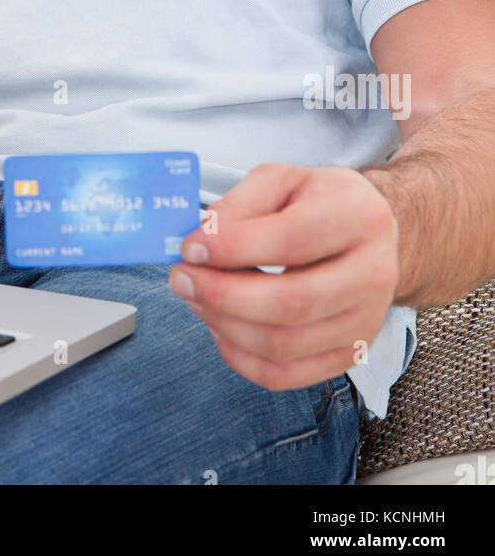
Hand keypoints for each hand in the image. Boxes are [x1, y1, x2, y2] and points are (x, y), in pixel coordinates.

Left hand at [167, 162, 398, 389]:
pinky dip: (241, 357)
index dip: (234, 247)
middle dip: (222, 295)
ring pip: (284, 345)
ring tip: (197, 298)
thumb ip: (240, 204)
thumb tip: (202, 241)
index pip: (293, 240)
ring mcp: (365, 321)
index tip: (191, 247)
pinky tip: (221, 326)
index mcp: (359, 217)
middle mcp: (373, 274)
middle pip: (292, 303)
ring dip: (225, 325)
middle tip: (181, 278)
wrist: (373, 235)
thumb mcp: (282, 180)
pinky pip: (286, 375)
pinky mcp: (349, 354)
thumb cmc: (322, 203)